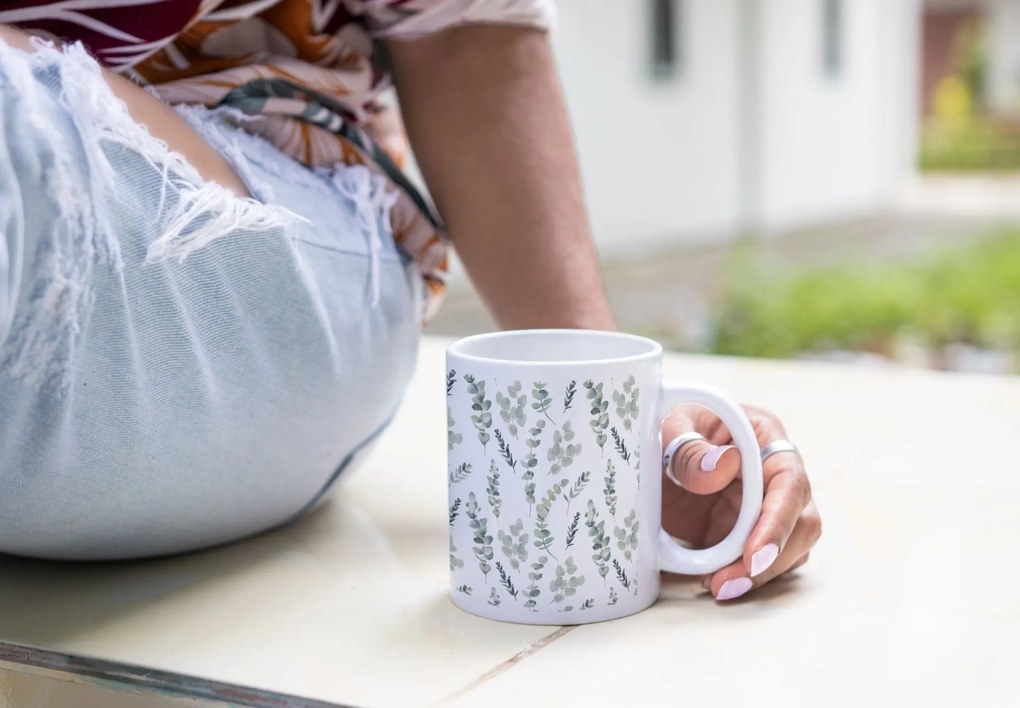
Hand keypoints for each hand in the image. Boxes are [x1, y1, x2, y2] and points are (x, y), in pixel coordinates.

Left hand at [661, 404, 820, 600]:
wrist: (651, 454)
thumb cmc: (667, 429)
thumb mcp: (669, 427)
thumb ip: (688, 446)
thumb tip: (720, 467)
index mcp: (765, 436)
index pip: (790, 482)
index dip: (777, 521)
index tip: (754, 555)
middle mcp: (777, 473)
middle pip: (802, 522)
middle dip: (771, 560)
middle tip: (729, 583)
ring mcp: (768, 505)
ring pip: (789, 548)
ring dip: (759, 575)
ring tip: (718, 587)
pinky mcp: (751, 533)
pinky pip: (763, 562)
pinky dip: (744, 578)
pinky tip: (716, 582)